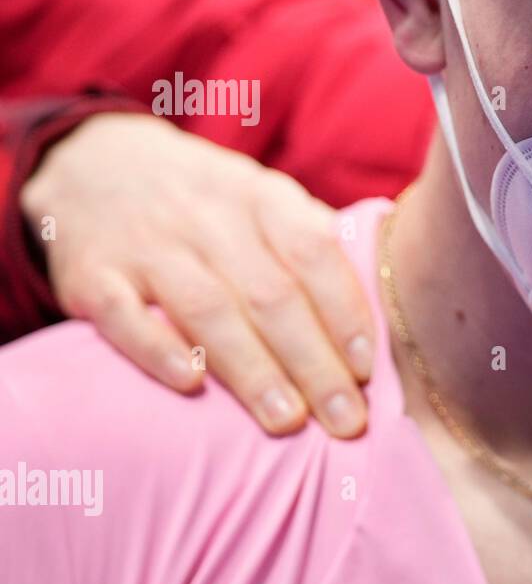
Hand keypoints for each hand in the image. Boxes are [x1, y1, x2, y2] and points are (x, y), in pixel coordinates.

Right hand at [20, 114, 374, 436]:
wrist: (93, 162)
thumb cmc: (208, 203)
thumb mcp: (263, 198)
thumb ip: (314, 243)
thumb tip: (387, 305)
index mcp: (261, 196)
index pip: (313, 252)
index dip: (344, 311)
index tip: (366, 370)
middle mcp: (208, 215)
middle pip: (270, 293)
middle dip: (314, 362)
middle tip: (345, 421)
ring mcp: (147, 244)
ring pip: (208, 309)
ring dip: (253, 369)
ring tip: (287, 420)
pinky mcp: (92, 274)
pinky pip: (124, 315)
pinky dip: (158, 350)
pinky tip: (192, 386)